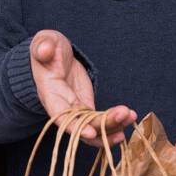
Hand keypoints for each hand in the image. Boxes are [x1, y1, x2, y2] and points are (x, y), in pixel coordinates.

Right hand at [29, 30, 135, 145]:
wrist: (55, 55)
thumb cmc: (48, 48)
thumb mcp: (46, 42)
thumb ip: (44, 46)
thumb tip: (44, 50)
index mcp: (50, 93)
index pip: (60, 115)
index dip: (74, 127)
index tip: (90, 133)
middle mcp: (63, 107)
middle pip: (83, 125)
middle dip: (104, 124)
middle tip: (124, 114)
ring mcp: (76, 109)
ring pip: (94, 126)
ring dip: (113, 125)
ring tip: (131, 116)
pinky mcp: (87, 106)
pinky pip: (100, 120)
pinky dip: (115, 121)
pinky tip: (130, 116)